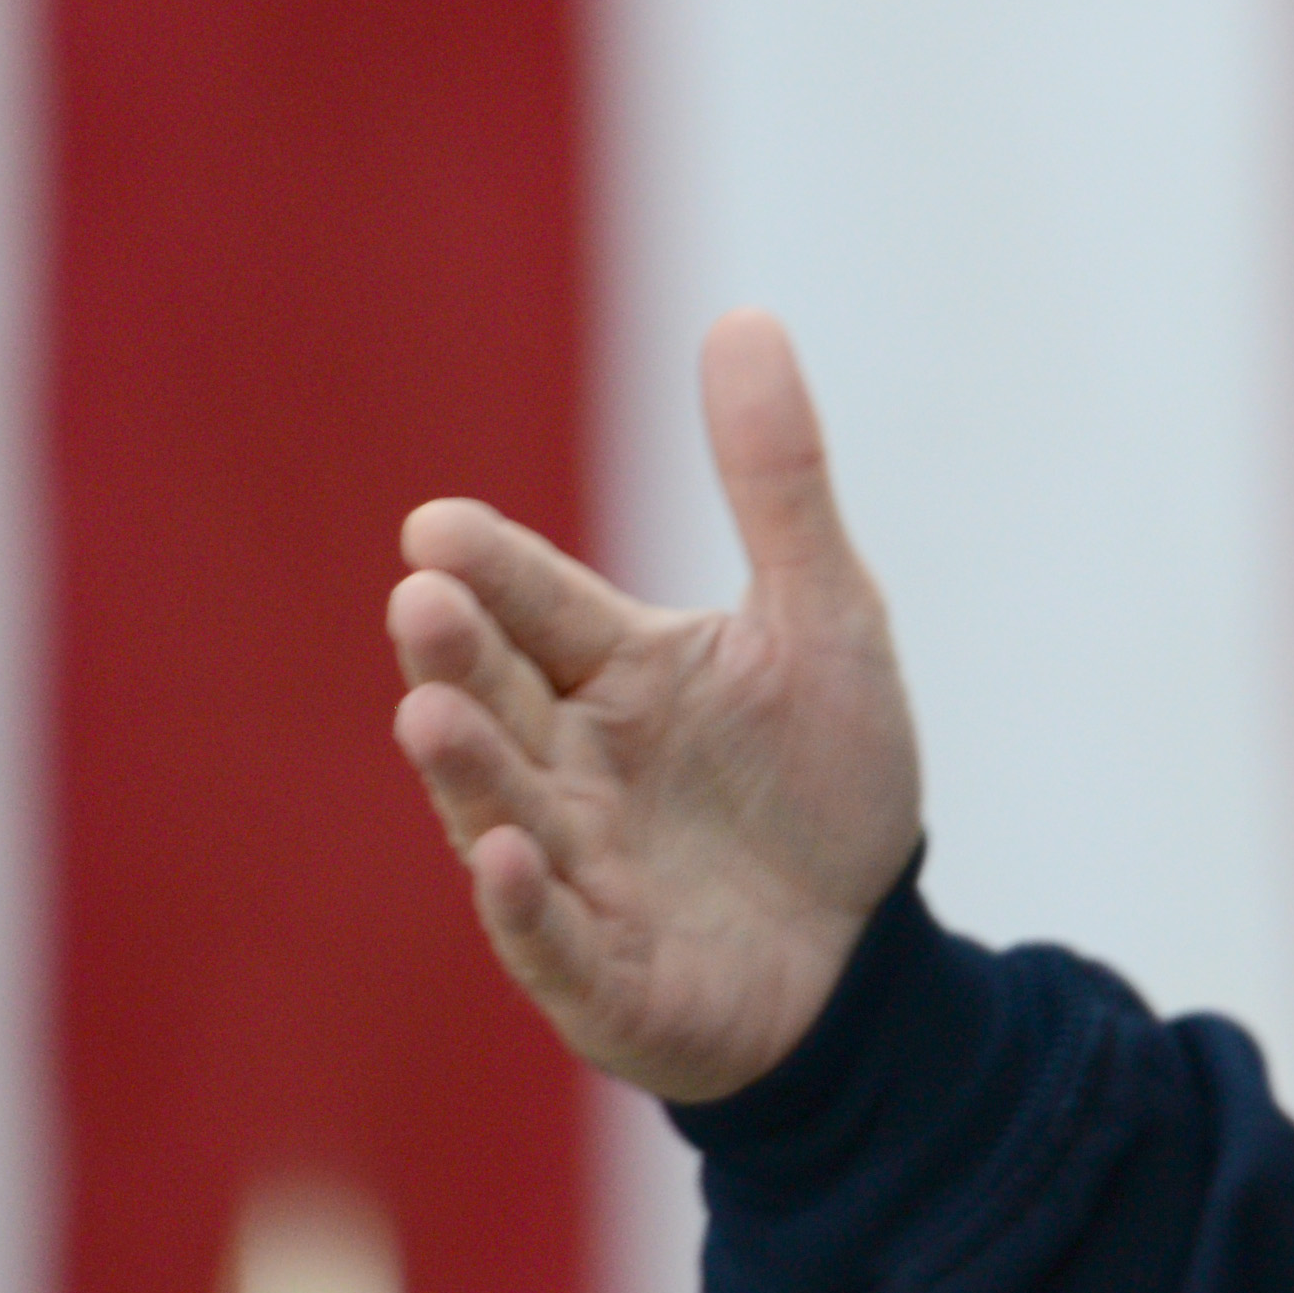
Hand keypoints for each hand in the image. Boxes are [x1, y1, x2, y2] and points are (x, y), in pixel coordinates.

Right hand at [388, 311, 926, 1101]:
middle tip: (420, 599)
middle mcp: (573, 766)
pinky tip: (506, 855)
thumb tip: (745, 314)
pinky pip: (553, 939)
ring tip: (428, 712)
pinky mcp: (608, 978)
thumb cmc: (830, 779)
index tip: (436, 528)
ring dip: (466, 767)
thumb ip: (777, 480)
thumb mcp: (825, 616)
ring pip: (503, 810)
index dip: (492, 570)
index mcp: (614, 674)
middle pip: (499, 700)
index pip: (539, 607)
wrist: (873, 951)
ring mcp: (579, 874)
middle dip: (458, 654)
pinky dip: (525, 902)